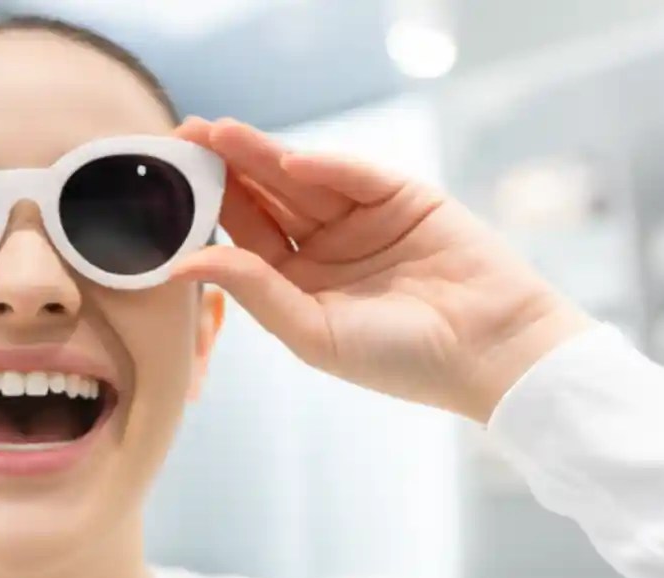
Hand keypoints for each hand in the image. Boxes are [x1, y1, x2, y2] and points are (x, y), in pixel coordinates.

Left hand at [173, 117, 594, 422]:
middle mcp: (326, 248)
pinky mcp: (404, 197)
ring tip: (220, 133)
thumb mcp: (311, 330)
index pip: (245, 235)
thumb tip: (184, 262)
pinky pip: (356, 177)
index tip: (173, 181)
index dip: (210, 206)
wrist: (490, 351)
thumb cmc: (399, 358)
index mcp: (299, 284)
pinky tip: (289, 163)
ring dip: (263, 155)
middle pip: (267, 198)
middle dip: (227, 166)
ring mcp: (363, 220)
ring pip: (303, 179)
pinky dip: (326, 167)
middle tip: (185, 134)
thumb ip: (252, 289)